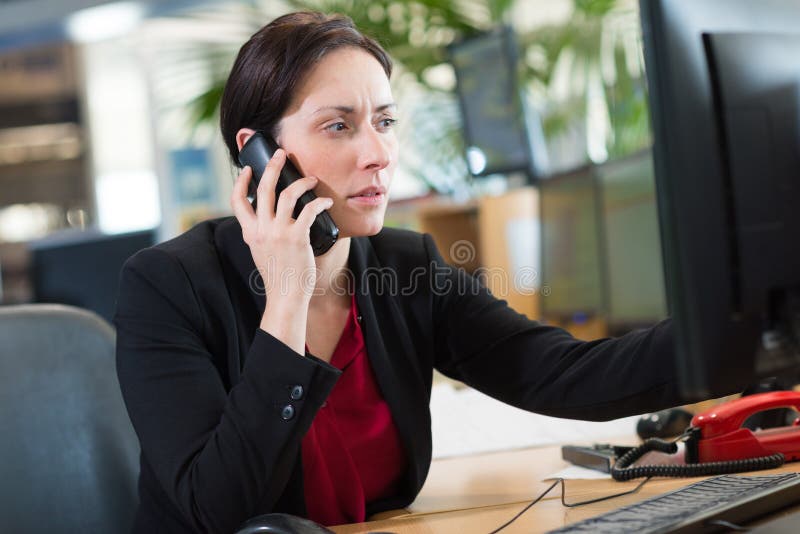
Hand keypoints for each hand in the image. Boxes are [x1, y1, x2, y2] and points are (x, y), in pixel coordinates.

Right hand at [230, 149, 332, 352]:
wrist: (286, 296)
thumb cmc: (279, 276)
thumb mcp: (261, 252)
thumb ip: (261, 234)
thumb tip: (269, 219)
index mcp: (250, 232)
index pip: (237, 201)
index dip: (241, 182)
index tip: (248, 169)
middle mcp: (261, 229)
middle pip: (264, 189)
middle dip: (273, 166)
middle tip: (282, 154)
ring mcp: (278, 233)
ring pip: (287, 194)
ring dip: (302, 182)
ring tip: (312, 179)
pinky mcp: (297, 237)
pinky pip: (308, 210)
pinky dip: (319, 202)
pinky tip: (326, 203)